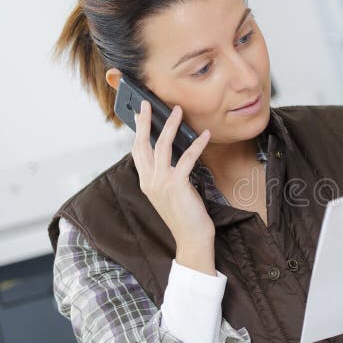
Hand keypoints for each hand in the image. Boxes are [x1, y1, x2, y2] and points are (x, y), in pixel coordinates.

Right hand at [132, 99, 214, 249]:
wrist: (191, 238)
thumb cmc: (185, 215)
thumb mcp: (171, 191)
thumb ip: (168, 174)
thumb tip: (175, 152)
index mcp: (146, 182)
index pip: (137, 151)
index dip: (138, 132)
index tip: (139, 115)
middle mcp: (149, 180)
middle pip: (143, 144)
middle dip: (145, 122)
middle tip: (147, 104)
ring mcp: (161, 183)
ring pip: (162, 146)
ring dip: (171, 125)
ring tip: (177, 110)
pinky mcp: (177, 185)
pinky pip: (187, 158)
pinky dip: (196, 144)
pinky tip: (205, 135)